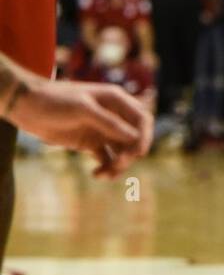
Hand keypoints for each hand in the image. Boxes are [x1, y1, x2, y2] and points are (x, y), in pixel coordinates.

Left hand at [11, 78, 152, 177]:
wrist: (28, 107)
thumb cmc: (55, 100)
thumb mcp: (82, 109)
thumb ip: (108, 122)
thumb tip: (135, 137)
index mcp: (116, 100)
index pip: (142, 118)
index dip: (145, 136)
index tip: (137, 153)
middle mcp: (113, 115)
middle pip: (135, 138)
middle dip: (129, 154)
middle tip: (116, 165)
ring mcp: (103, 130)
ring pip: (122, 151)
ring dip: (118, 165)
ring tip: (103, 174)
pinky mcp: (91, 143)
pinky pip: (107, 158)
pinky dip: (106, 168)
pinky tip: (97, 174)